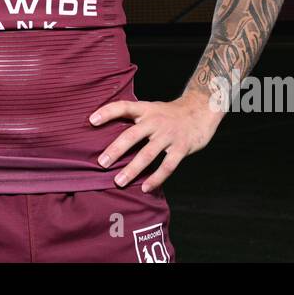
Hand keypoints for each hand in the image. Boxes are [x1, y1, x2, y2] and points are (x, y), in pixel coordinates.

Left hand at [89, 90, 222, 192]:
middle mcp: (156, 121)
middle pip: (132, 135)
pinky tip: (146, 187)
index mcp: (146, 110)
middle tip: (101, 163)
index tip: (92, 120)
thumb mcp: (152, 109)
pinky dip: (156, 178)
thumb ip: (135, 119)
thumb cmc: (170, 114)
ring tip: (118, 181)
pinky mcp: (182, 147)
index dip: (107, 112)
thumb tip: (108, 133)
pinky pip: (167, 166)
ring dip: (132, 169)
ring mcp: (169, 135)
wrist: (201, 110)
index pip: (123, 107)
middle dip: (116, 149)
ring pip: (148, 154)